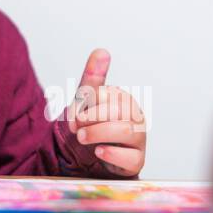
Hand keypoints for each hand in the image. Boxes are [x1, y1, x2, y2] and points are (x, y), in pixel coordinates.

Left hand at [62, 48, 146, 176]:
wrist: (82, 159)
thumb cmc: (87, 127)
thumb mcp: (84, 103)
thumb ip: (92, 78)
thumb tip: (102, 51)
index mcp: (124, 100)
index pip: (109, 95)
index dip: (87, 104)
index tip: (74, 114)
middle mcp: (135, 118)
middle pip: (119, 112)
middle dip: (91, 118)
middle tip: (76, 127)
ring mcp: (138, 140)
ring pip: (126, 132)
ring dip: (97, 134)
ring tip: (82, 138)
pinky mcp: (136, 162)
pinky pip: (131, 158)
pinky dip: (111, 154)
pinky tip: (98, 151)